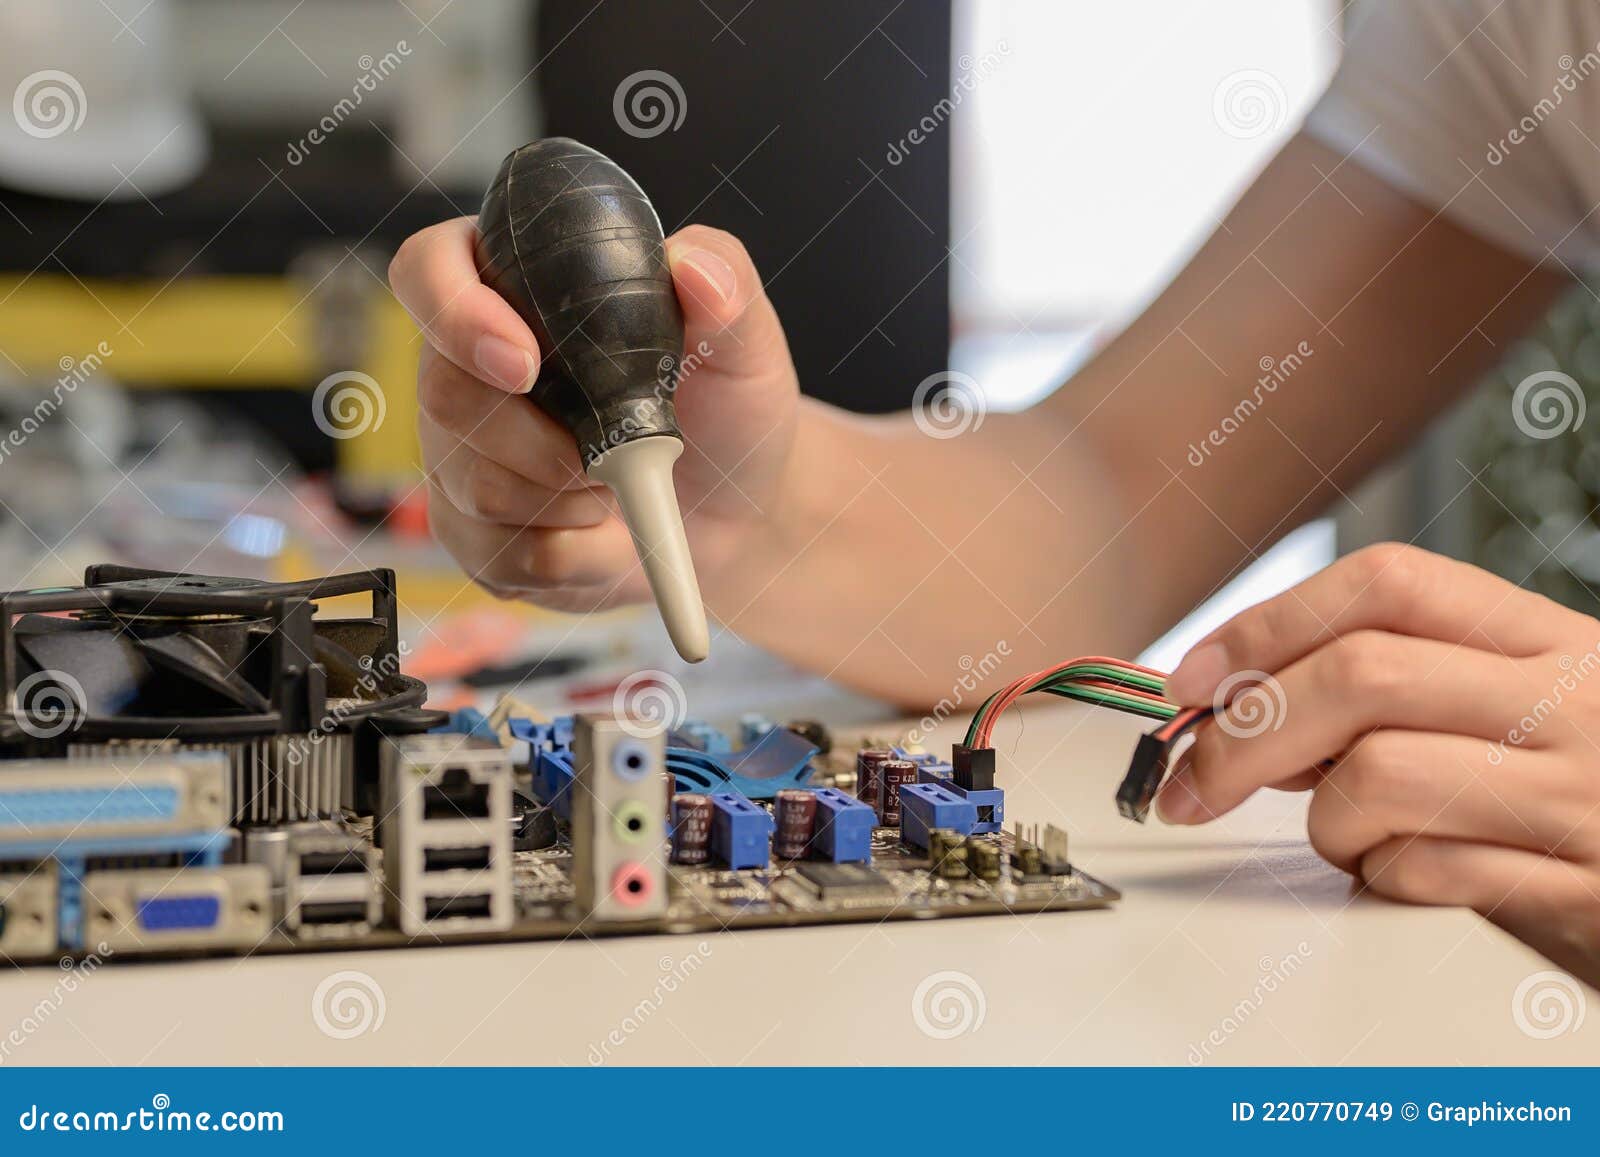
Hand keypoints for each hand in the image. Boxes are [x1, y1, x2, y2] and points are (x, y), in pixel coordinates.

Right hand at [388, 219, 800, 611]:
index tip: (524, 362)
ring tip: (622, 483)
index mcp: (517, 288)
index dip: (455, 312)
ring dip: (570, 498)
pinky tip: (608, 533)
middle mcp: (467, 366)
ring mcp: (460, 454)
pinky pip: (501, 554)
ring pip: (474, 485)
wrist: (736, 512)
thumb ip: (727, 283)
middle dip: (543, 439)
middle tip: (619, 448)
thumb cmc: (726, 409)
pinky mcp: (474, 534)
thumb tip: (693, 266)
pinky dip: (575, 556)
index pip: (429, 269)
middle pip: (444, 393)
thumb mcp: (744, 339)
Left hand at [1158, 542, 1599, 982]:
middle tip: (1194, 783)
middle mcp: (1568, 702)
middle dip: (1244, 735)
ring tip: (1345, 833)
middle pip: (1359, 678)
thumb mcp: (1509, 701)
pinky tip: (1400, 873)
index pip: (1386, 582)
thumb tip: (1236, 704)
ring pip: (1376, 779)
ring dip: (1322, 819)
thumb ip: (1395, 688)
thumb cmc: (1581, 776)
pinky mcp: (1578, 889)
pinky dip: (1378, 877)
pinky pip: (1422, 873)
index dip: (1266, 623)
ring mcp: (1578, 797)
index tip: (1193, 679)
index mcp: (1544, 637)